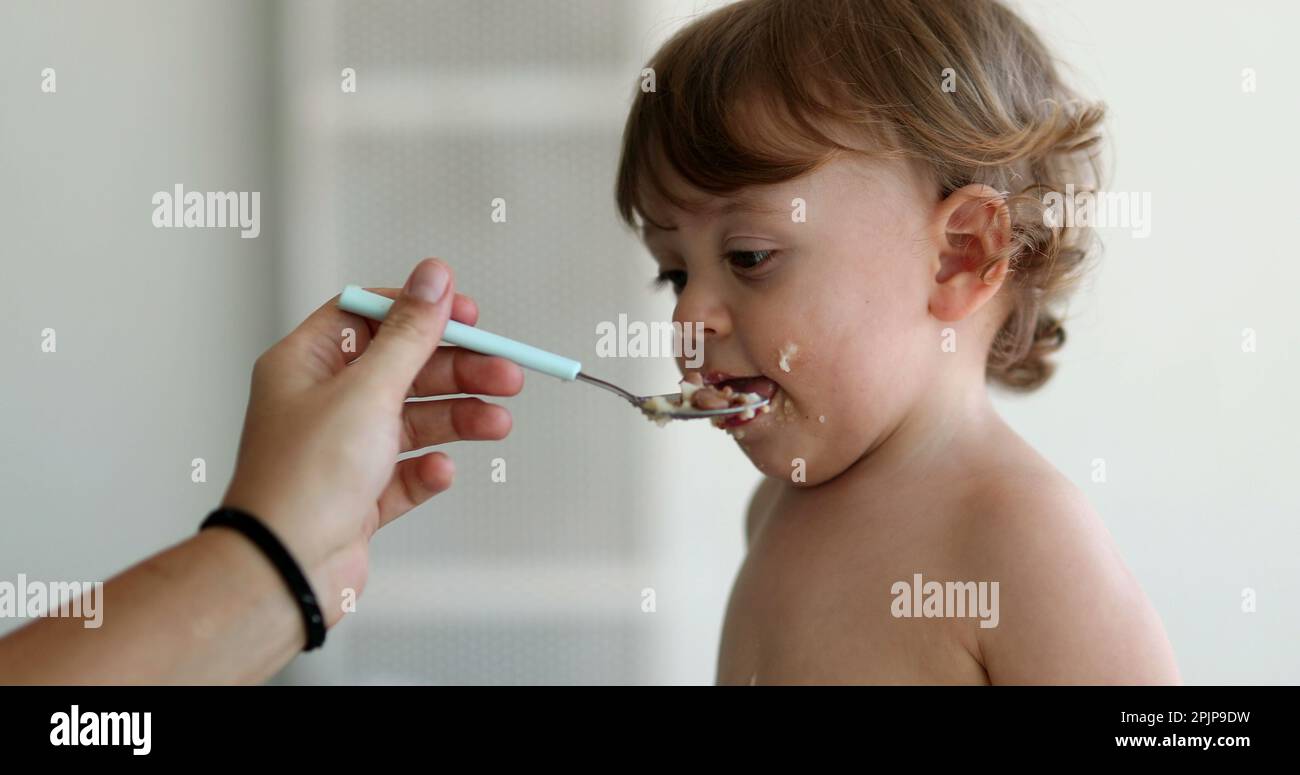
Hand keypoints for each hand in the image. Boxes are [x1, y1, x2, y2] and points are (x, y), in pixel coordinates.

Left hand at [220, 259, 522, 625]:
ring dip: (457, 419)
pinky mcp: (359, 495)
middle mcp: (320, 403)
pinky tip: (440, 471)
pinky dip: (429, 470)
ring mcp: (340, 451)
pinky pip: (405, 472)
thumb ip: (410, 333)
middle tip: (504, 374)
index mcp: (306, 365)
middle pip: (403, 369)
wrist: (287, 568)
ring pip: (412, 421)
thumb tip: (434, 278)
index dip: (420, 312)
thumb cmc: (304, 480)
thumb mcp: (368, 389)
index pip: (369, 317)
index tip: (467, 317)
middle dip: (457, 371)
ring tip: (496, 423)